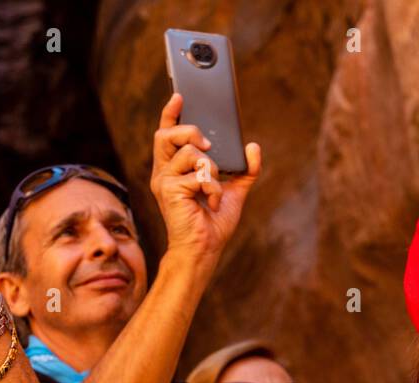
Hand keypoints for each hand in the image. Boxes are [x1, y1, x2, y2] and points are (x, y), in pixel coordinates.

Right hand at [149, 93, 260, 267]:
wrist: (205, 249)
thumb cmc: (213, 224)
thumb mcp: (234, 191)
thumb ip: (244, 170)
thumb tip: (253, 147)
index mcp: (175, 170)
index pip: (167, 135)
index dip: (171, 114)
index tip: (179, 96)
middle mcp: (165, 173)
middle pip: (167, 134)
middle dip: (190, 131)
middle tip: (207, 145)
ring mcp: (165, 181)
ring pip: (188, 152)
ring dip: (210, 168)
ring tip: (213, 189)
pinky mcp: (169, 190)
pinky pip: (197, 174)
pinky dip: (213, 188)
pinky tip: (212, 202)